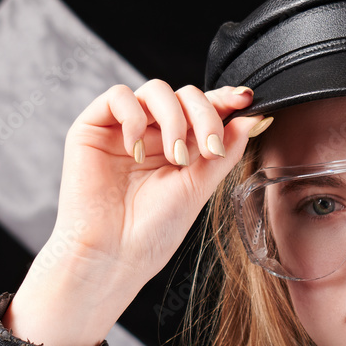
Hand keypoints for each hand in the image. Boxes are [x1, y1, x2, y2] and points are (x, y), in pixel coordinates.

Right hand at [3, 81, 268, 345]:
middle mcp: (152, 134)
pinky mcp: (92, 128)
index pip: (204, 109)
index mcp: (179, 146)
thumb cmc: (153, 231)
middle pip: (185, 95)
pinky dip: (133, 116)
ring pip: (155, 90)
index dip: (225, 99)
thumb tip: (253, 117)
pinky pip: (117, 96)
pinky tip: (137, 151)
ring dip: (174, 118)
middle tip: (210, 149)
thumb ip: (226, 150)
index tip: (245, 100)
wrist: (113, 255)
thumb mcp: (199, 187)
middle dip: (205, 116)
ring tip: (175, 156)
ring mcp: (123, 129)